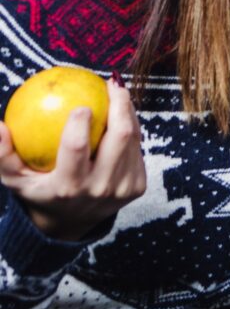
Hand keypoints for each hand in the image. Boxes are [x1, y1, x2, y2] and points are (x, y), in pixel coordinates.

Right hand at [0, 80, 145, 241]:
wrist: (71, 223)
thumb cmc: (39, 192)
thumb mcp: (14, 179)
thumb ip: (3, 154)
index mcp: (68, 186)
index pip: (76, 148)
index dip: (79, 123)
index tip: (80, 104)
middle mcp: (100, 188)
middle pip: (119, 137)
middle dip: (119, 105)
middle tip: (111, 84)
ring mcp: (123, 189)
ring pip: (133, 139)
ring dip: (127, 111)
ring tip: (117, 91)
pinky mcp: (137, 187)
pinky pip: (138, 148)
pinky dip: (132, 127)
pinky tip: (122, 110)